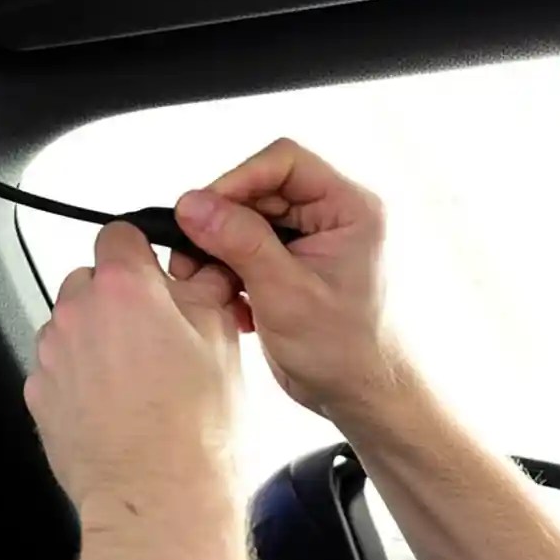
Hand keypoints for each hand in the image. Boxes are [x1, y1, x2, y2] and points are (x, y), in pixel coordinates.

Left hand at [24, 222, 244, 512]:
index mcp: (125, 289)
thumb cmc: (194, 432)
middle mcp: (78, 314)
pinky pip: (58, 368)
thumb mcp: (221, 343)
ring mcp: (52, 355)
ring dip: (96, 338)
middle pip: (90, 280)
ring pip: (71, 325)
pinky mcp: (38, 394)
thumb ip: (205, 292)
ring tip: (137, 380)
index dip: (141, 252)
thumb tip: (203, 273)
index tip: (154, 274)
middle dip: (118, 299)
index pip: (119, 235)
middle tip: (156, 335)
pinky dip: (79, 377)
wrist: (157, 500)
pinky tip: (114, 406)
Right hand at [174, 138, 400, 414]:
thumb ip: (239, 242)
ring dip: (223, 250)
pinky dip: (232, 270)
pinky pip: (250, 246)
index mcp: (351, 208)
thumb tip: (193, 204)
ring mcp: (315, 239)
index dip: (237, 180)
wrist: (365, 397)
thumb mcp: (285, 293)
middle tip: (195, 253)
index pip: (283, 161)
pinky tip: (236, 303)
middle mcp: (335, 215)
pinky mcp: (297, 262)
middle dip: (223, 221)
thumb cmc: (348, 352)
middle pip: (261, 189)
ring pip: (249, 219)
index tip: (202, 209)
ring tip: (214, 284)